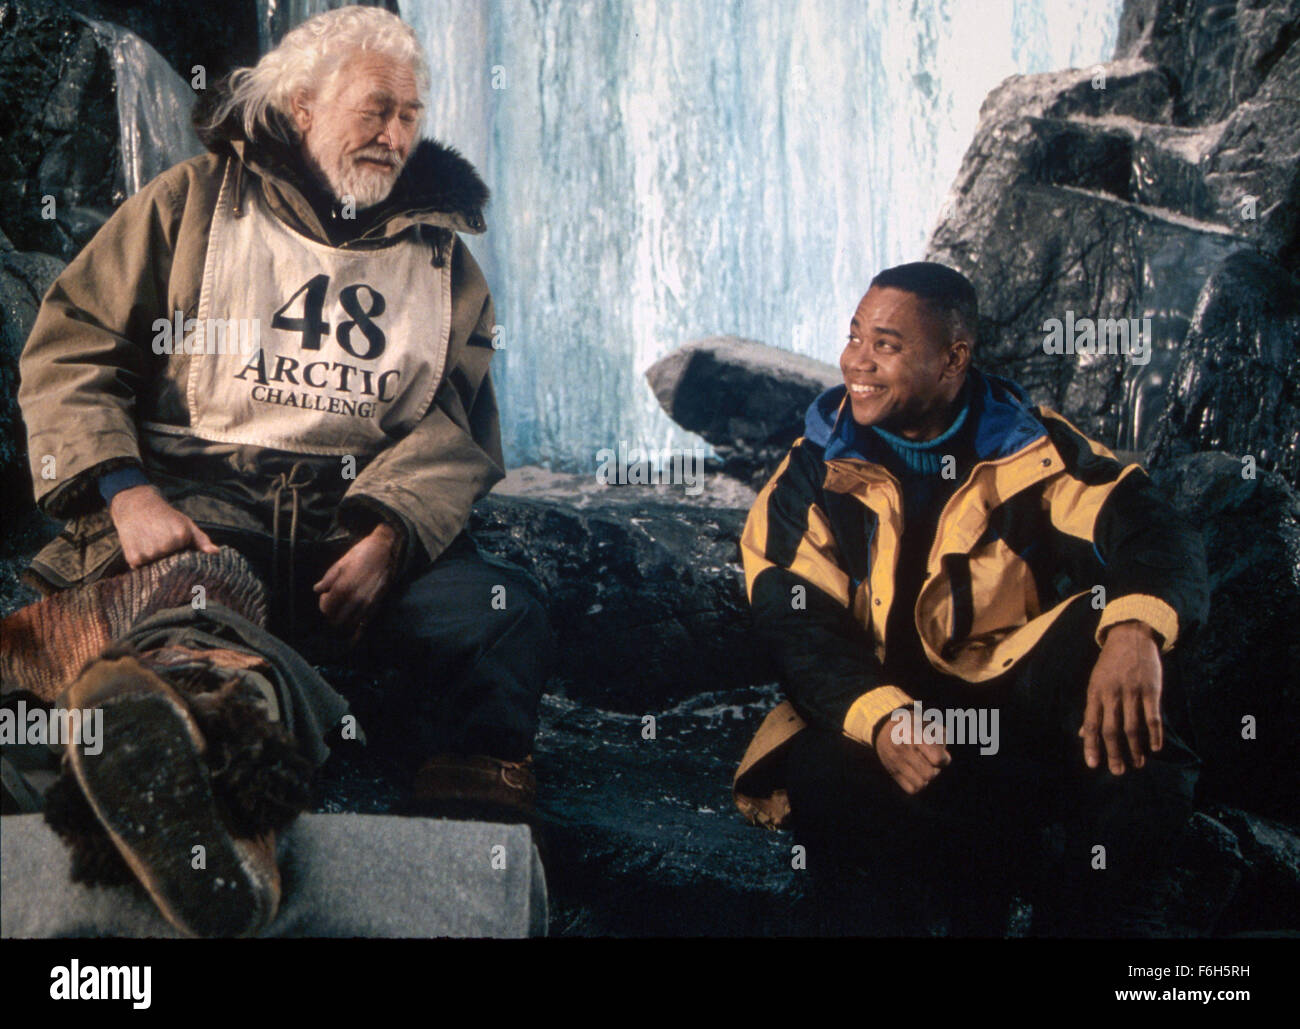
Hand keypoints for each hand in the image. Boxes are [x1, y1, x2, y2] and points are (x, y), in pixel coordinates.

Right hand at [109, 484, 219, 568]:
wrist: (136, 505)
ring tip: (149, 543)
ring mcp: (149, 553)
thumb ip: (202, 540)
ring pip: (155, 568)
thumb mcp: (186, 524)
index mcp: (180, 537)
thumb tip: (216, 552)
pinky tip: (139, 546)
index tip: (176, 548)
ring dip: (153, 561)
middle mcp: (165, 546)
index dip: (181, 556)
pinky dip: (140, 562)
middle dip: (168, 559)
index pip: (186, 560)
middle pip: (171, 565)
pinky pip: (140, 568)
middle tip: (159, 541)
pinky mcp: (134, 558)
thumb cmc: (165, 517)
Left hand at [313, 523, 396, 640]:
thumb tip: (317, 590)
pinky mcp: (377, 603)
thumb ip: (327, 579)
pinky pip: (364, 620)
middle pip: (337, 621)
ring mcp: (367, 603)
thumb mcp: (339, 564)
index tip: (326, 595)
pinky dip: (357, 621)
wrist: (384, 550)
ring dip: (344, 619)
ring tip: (344, 608)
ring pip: (351, 624)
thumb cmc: (360, 554)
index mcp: (343, 588)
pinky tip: (355, 612)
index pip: (327, 609)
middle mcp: (355, 599)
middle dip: (332, 614)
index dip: (323, 604)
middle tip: (333, 603)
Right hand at [872, 706, 951, 793]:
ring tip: (923, 768)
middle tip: (931, 761)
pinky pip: (911, 789)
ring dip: (926, 778)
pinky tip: (916, 774)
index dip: (944, 759)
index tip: (941, 754)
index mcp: (914, 735)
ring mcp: (896, 762)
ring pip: (921, 784)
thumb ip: (940, 736)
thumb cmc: (913, 725)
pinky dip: (917, 785)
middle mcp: (903, 749)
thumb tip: (943, 757)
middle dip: (935, 769)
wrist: (884, 728)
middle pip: (930, 774)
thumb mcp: (926, 722)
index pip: (937, 758)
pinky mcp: (892, 772)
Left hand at [1079, 620, 1162, 774]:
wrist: (1131, 636)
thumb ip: (1092, 710)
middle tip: (1118, 771)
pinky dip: (1154, 734)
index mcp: (1095, 692)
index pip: (1091, 724)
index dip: (1092, 746)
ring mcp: (1132, 691)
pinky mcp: (1151, 688)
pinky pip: (1153, 716)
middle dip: (1114, 753)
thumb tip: (1083, 735)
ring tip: (1137, 764)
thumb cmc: (1111, 664)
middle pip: (1111, 730)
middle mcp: (1112, 693)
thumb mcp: (1096, 683)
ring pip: (1132, 726)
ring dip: (1135, 749)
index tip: (1093, 765)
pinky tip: (1155, 748)